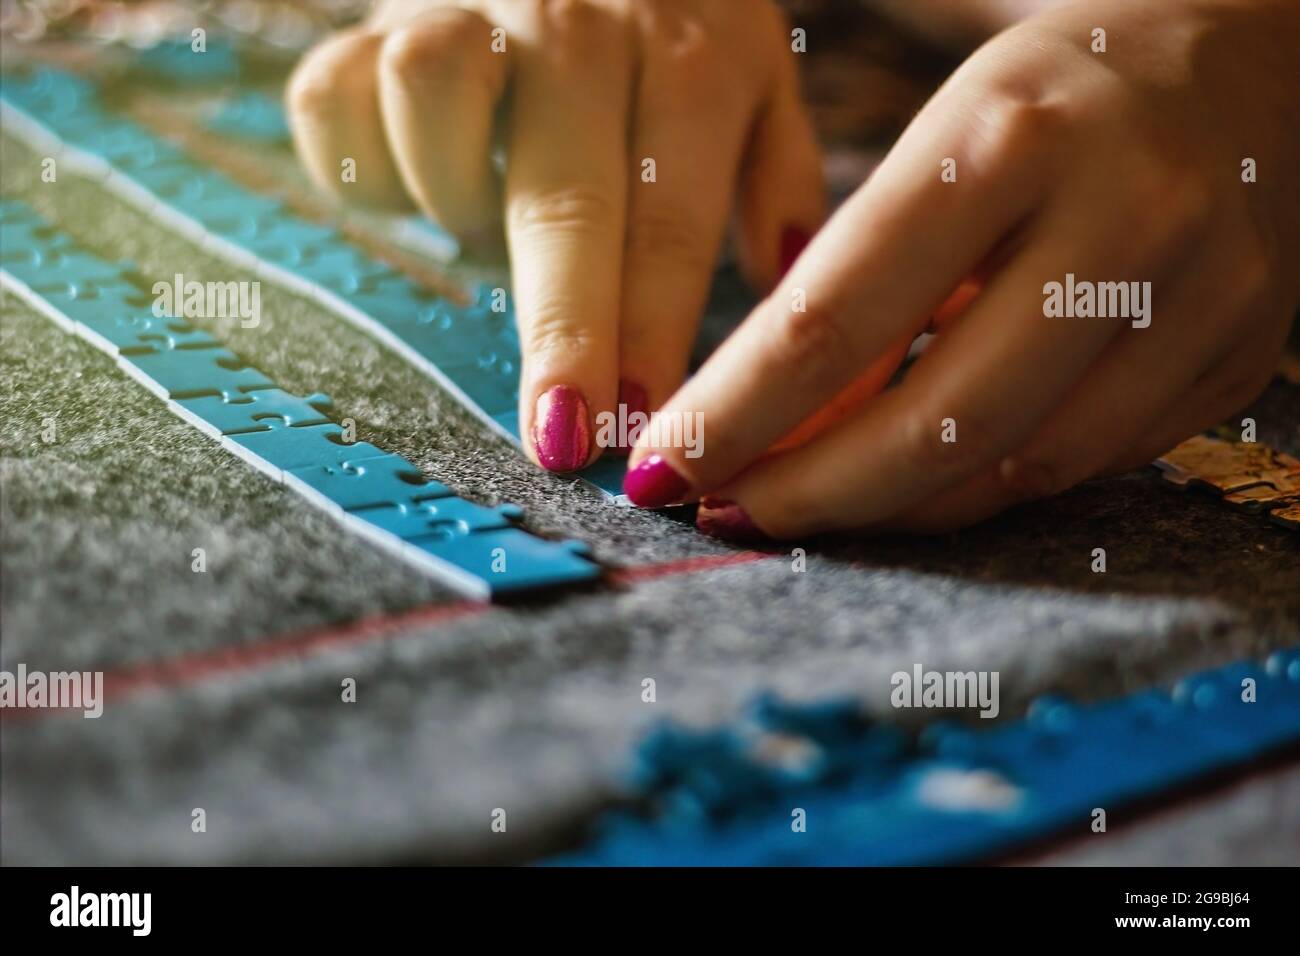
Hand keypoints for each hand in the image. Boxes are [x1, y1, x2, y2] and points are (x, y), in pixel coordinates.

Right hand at [286, 0, 823, 471]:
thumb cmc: (664, 21)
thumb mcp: (752, 74)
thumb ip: (779, 174)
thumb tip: (787, 282)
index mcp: (687, 56)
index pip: (670, 216)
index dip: (654, 332)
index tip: (647, 432)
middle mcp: (580, 26)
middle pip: (563, 192)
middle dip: (564, 326)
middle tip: (560, 437)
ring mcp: (469, 11)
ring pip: (429, 97)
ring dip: (450, 193)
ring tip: (481, 223)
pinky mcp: (374, 18)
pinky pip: (333, 95)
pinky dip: (358, 159)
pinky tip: (408, 178)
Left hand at [626, 0, 1299, 538]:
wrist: (1243, 64)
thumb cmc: (1051, 100)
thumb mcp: (935, 149)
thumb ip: (857, 290)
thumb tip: (773, 436)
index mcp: (1006, 135)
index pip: (832, 318)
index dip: (734, 418)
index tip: (661, 471)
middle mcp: (1119, 217)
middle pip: (935, 424)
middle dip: (810, 494)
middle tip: (730, 513)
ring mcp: (1202, 296)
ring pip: (1018, 467)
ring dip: (892, 509)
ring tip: (811, 505)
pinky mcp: (1238, 356)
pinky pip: (1089, 467)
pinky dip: (984, 488)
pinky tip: (920, 481)